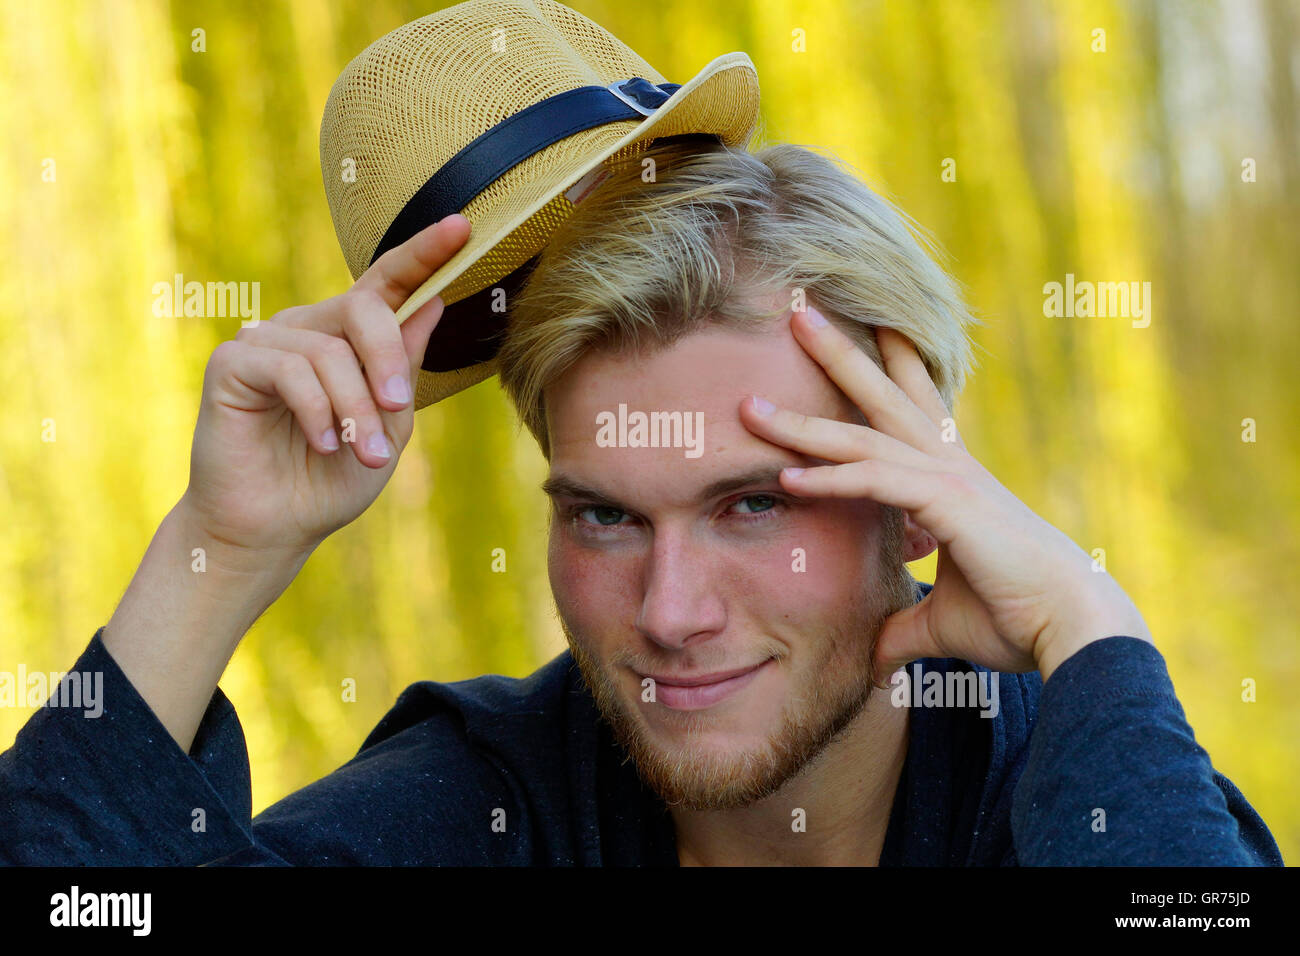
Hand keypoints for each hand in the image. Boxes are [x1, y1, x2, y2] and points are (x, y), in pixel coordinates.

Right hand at [181, 214, 471, 561]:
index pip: (386, 284)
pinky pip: (290, 368)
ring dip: (354, 407)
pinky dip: (316, 410)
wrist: (276, 528)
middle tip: (394, 407)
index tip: (463, 227)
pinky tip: (321, 444)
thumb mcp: (388, 426)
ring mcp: (267, 341)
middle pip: (363, 309)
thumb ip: (404, 368)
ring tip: (360, 454)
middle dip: (389, 359)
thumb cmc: (331, 480)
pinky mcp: (232, 364)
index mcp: (349, 340)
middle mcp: (307, 329)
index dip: (422, 253)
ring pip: (330, 350)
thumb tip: (433, 303)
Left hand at [738, 305, 1153, 683]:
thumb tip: (871, 659)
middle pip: (881, 397)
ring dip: (802, 423)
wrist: (1072, 630)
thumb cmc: (1018, 619)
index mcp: (952, 479)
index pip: (916, 406)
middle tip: (799, 313)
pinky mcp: (947, 505)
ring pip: (862, 438)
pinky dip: (831, 479)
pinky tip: (789, 478)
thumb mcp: (941, 624)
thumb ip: (900, 632)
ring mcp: (948, 480)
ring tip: (749, 406)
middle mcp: (948, 466)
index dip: (894, 363)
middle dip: (838, 354)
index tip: (870, 323)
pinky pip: (877, 483)